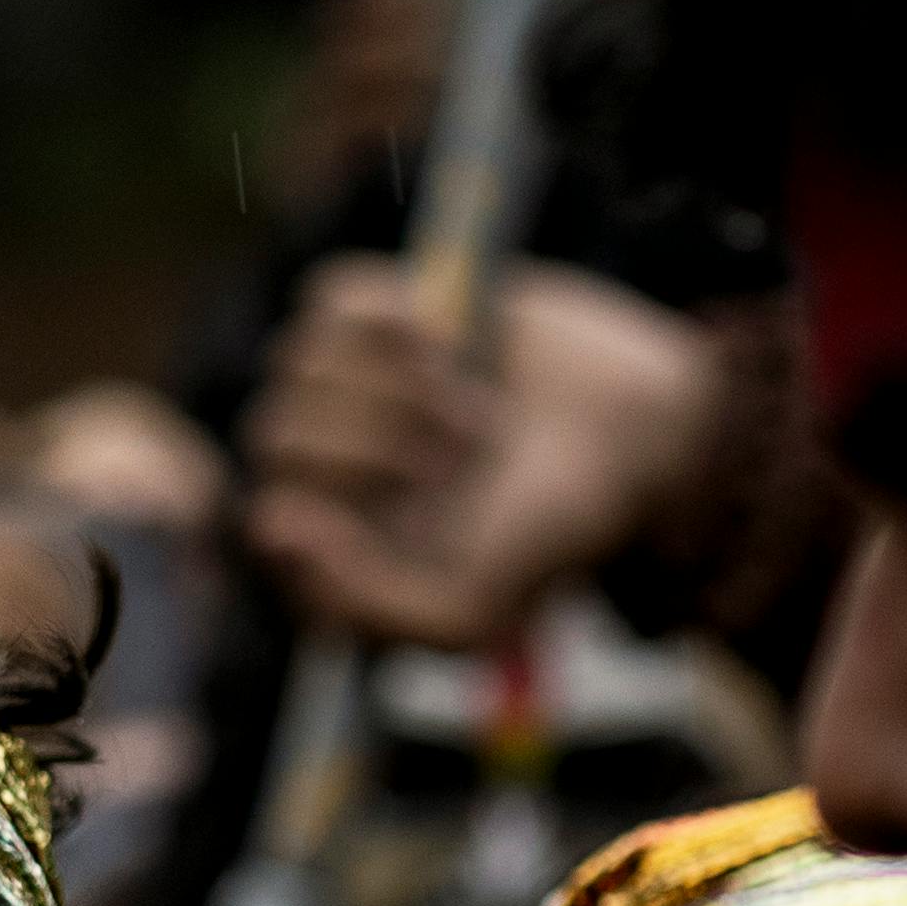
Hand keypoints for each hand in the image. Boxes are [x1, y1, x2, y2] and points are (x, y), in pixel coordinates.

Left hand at [241, 254, 721, 649]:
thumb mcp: (472, 606)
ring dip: (399, 386)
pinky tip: (454, 343)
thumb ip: (368, 606)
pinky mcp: (369, 317)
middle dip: (383, 445)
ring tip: (474, 410)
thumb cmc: (553, 525)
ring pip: (296, 362)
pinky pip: (327, 299)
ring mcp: (339, 389)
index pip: (267, 521)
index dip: (338, 506)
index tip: (422, 499)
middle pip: (277, 435)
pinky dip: (396, 319)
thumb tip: (271, 524)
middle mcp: (321, 474)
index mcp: (330, 550)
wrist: (639, 425)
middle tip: (471, 457)